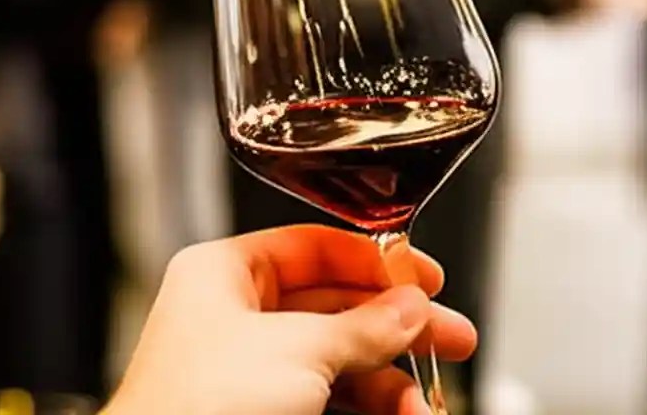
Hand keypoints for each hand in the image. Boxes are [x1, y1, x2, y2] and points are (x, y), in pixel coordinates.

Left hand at [106, 226, 477, 414]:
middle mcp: (233, 319)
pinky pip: (326, 400)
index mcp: (223, 276)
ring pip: (337, 362)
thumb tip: (408, 307)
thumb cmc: (197, 408)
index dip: (373, 260)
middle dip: (396, 329)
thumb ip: (363, 326)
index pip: (313, 248)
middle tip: (450, 336)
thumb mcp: (298, 351)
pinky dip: (367, 408)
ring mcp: (246, 372)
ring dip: (388, 383)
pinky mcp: (259, 414)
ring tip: (422, 406)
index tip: (424, 277)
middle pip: (335, 308)